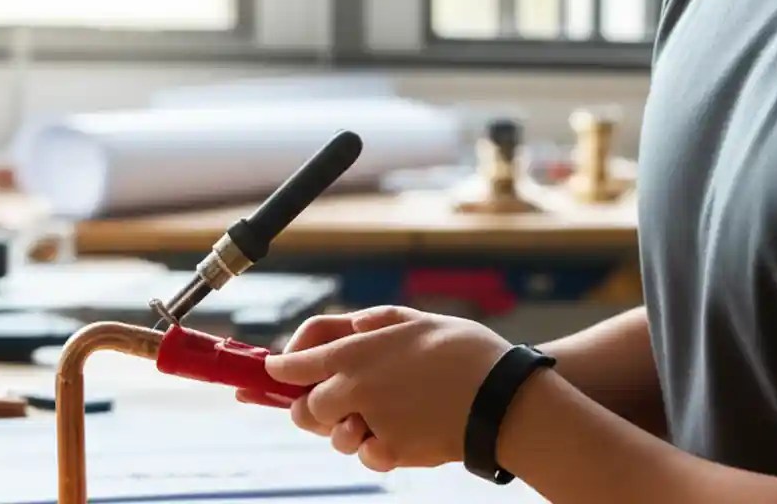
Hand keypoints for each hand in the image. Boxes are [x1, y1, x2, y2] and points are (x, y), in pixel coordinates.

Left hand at [238, 306, 511, 472]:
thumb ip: (373, 323)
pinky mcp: (394, 453)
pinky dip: (377, 448)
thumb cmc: (465, 351)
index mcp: (354, 352)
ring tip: (371, 418)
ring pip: (335, 436)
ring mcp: (372, 424)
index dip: (276, 369)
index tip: (272, 371)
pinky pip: (369, 456)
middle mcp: (354, 389)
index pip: (293, 364)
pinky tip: (398, 433)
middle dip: (309, 407)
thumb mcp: (416, 320)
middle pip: (305, 409)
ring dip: (344, 430)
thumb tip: (346, 329)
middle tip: (328, 400)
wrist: (504, 398)